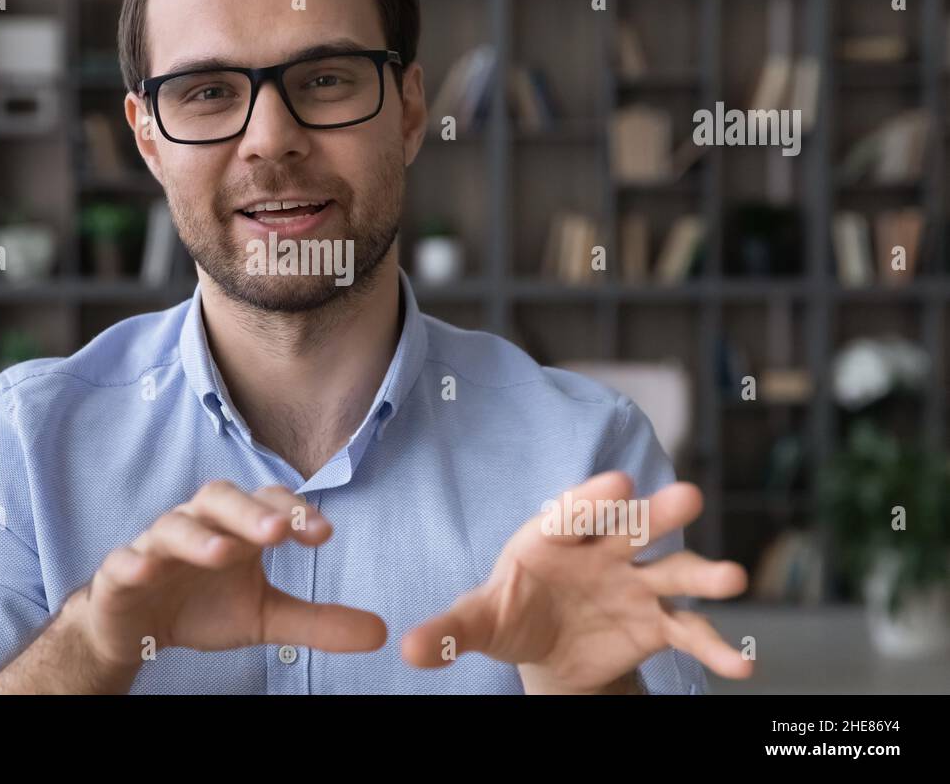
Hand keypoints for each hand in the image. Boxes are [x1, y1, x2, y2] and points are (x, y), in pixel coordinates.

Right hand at [67, 479, 386, 668]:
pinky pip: (122, 560)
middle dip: (249, 511)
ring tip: (223, 553)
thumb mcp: (265, 617)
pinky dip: (133, 562)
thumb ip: (317, 622)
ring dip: (198, 536)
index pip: (268, 503)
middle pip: (220, 498)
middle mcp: (198, 525)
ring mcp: (155, 547)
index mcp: (236, 528)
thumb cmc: (204, 606)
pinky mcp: (120, 574)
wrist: (135, 627)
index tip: (324, 534)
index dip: (293, 512)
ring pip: (173, 526)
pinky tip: (146, 570)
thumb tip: (381, 632)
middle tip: (278, 531)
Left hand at [401, 471, 752, 691]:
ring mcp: (635, 582)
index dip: (593, 498)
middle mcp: (602, 550)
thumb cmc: (511, 615)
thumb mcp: (480, 621)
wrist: (548, 648)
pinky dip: (713, 644)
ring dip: (702, 573)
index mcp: (552, 536)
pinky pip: (688, 628)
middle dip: (657, 512)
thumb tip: (409, 650)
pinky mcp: (658, 621)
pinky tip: (740, 665)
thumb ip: (451, 630)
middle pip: (631, 525)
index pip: (571, 512)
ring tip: (732, 579)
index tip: (618, 483)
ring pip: (673, 569)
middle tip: (688, 498)